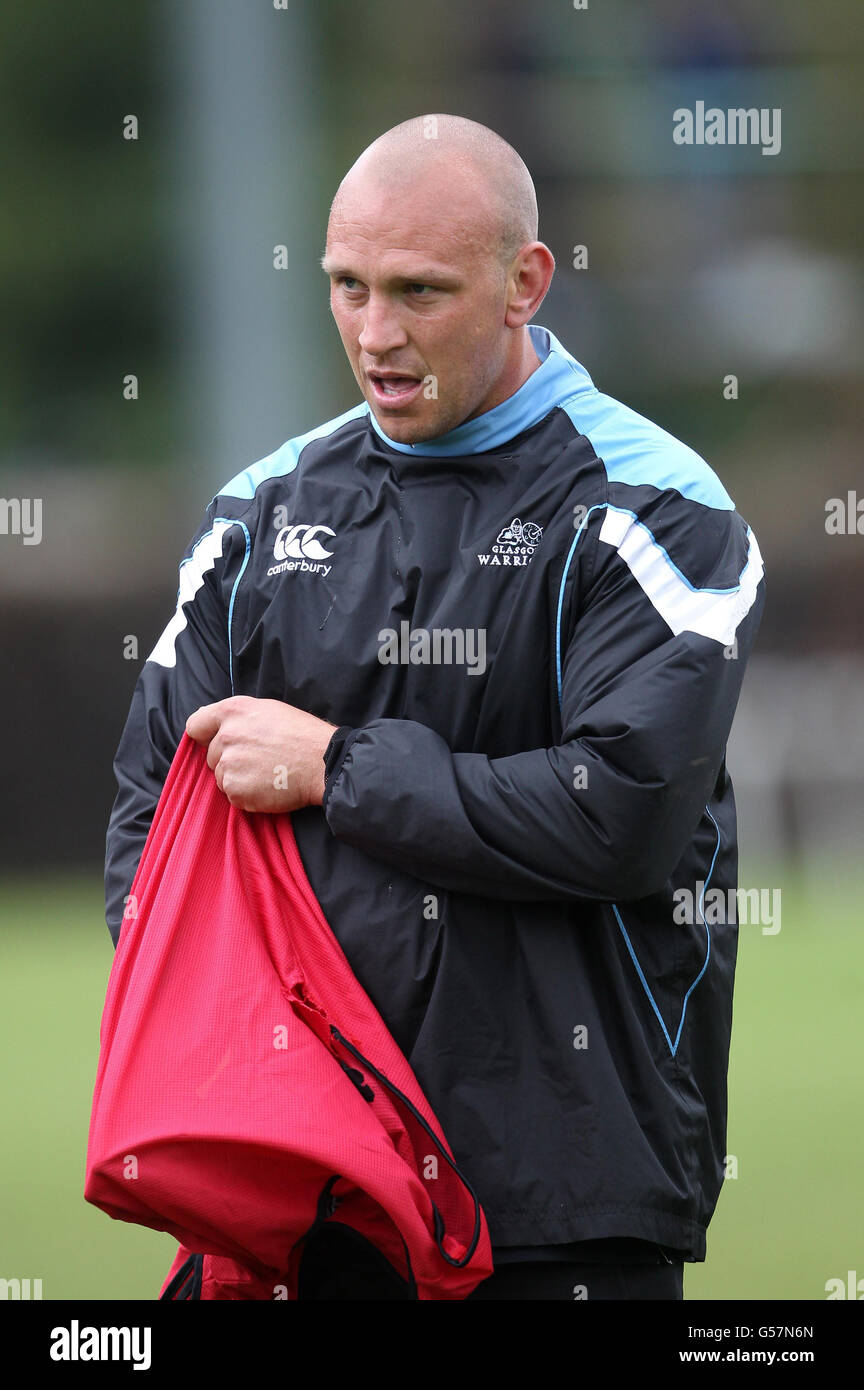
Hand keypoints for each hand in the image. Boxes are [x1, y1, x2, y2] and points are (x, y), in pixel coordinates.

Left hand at [185, 696, 337, 811]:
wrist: (324, 762)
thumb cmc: (303, 735)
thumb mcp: (269, 710)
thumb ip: (239, 718)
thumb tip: (217, 729)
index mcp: (233, 711)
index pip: (196, 725)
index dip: (205, 736)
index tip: (216, 743)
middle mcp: (226, 735)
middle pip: (211, 756)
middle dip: (229, 760)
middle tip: (260, 761)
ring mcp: (229, 763)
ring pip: (221, 777)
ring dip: (239, 779)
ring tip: (267, 774)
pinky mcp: (235, 789)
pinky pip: (233, 795)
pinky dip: (247, 796)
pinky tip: (268, 786)